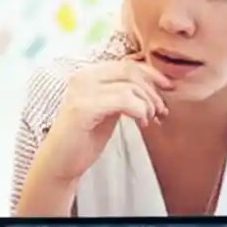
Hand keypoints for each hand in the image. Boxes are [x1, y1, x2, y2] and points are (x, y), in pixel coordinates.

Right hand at [36, 58, 171, 181]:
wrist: (59, 162)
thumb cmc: (83, 138)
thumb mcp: (106, 108)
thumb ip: (121, 93)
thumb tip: (153, 84)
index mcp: (87, 74)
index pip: (126, 63)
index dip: (151, 74)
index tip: (167, 88)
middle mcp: (82, 77)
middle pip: (130, 71)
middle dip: (153, 90)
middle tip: (161, 110)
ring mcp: (81, 91)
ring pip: (130, 86)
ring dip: (148, 104)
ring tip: (149, 120)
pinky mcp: (83, 108)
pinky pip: (125, 100)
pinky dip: (140, 111)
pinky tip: (141, 123)